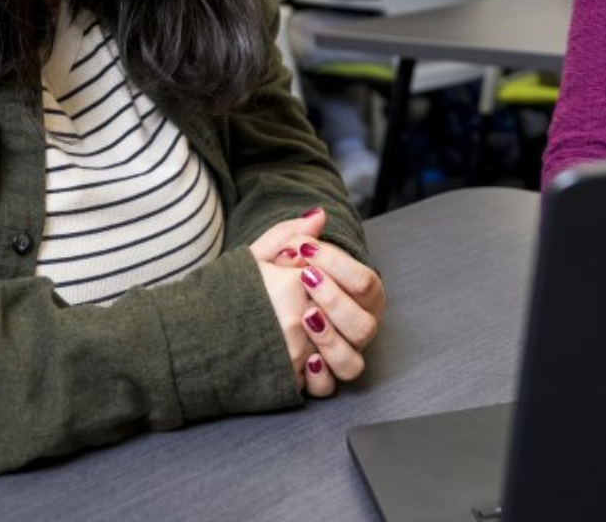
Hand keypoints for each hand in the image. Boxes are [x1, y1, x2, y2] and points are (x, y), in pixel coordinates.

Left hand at [250, 209, 385, 394]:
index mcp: (356, 297)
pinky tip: (307, 360)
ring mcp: (338, 356)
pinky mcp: (317, 378)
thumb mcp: (272, 257)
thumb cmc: (266, 282)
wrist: (240, 316)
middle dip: (336, 300)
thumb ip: (293, 235)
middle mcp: (354, 329)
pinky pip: (329, 389)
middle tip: (305, 279)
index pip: (365, 282)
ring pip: (353, 362)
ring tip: (305, 317)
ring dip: (331, 339)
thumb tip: (316, 215)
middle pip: (365, 325)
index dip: (340, 264)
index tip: (307, 249)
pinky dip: (321, 377)